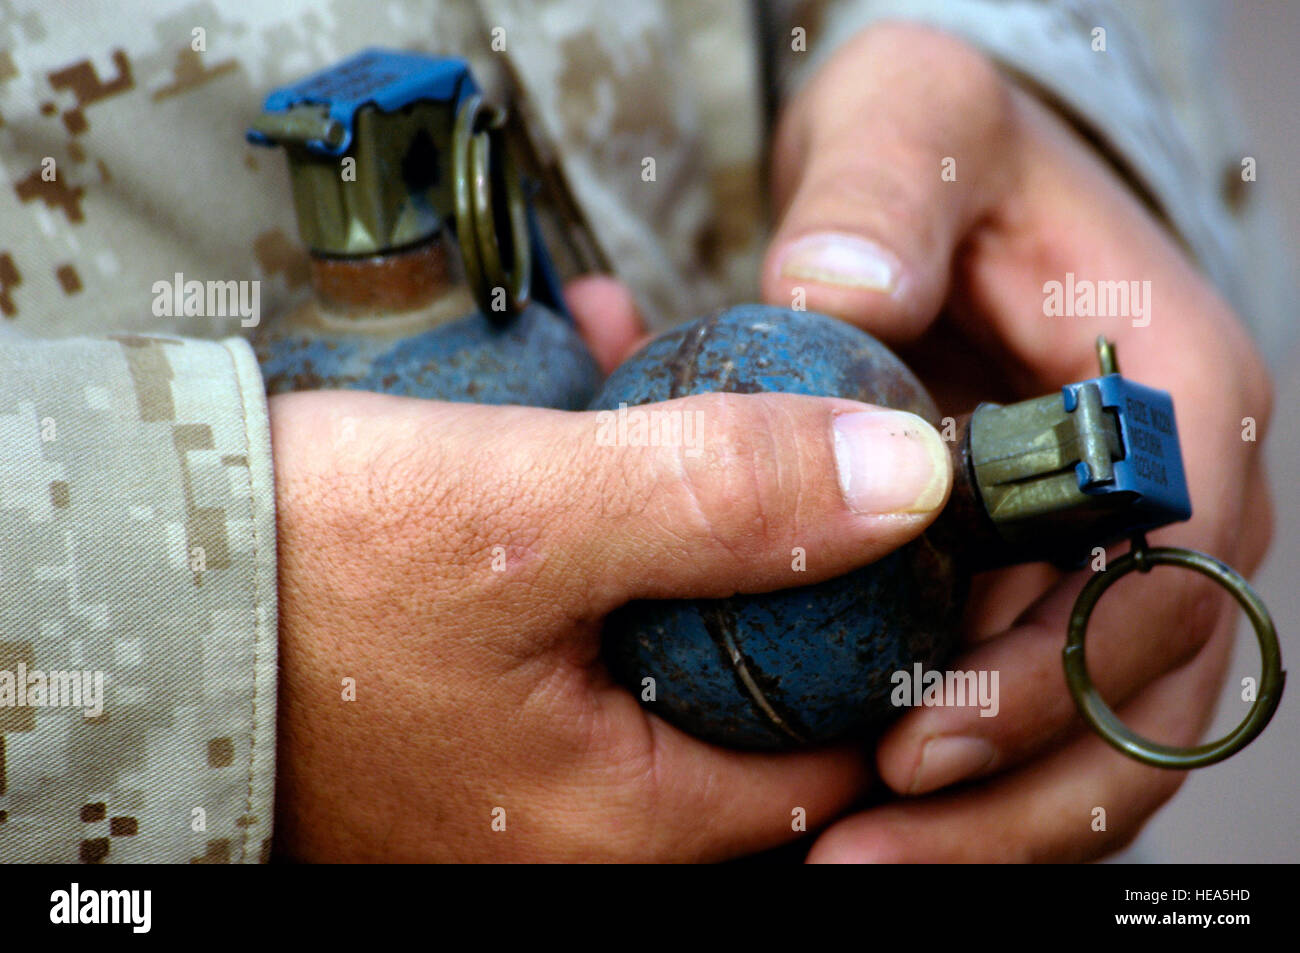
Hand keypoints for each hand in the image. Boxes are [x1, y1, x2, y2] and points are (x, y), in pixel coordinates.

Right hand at [269, 333, 952, 860]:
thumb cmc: (310, 577)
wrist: (134, 585)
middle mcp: (582, 823)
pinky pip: (583, 611)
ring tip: (663, 372)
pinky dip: (599, 514)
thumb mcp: (530, 516)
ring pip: (662, 630)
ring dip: (677, 501)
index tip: (900, 521)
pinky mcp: (482, 706)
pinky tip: (585, 400)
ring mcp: (528, 767)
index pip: (839, 752)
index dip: (887, 631)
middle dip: (768, 537)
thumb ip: (725, 499)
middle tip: (787, 424)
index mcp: (626, 823)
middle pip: (750, 681)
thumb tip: (912, 474)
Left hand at [762, 23, 1273, 861]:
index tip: (920, 731)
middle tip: (867, 853)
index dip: (1057, 668)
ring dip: (991, 818)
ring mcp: (1115, 552)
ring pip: (1103, 732)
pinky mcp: (1044, 584)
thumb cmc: (937, 150)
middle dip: (1015, 789)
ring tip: (853, 866)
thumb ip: (880, 195)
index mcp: (1178, 391)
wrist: (932, 188)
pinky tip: (865, 825)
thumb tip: (845, 292)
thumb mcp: (908, 118)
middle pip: (1145, 688)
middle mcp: (1173, 494)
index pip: (1164, 567)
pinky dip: (970, 783)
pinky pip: (1039, 714)